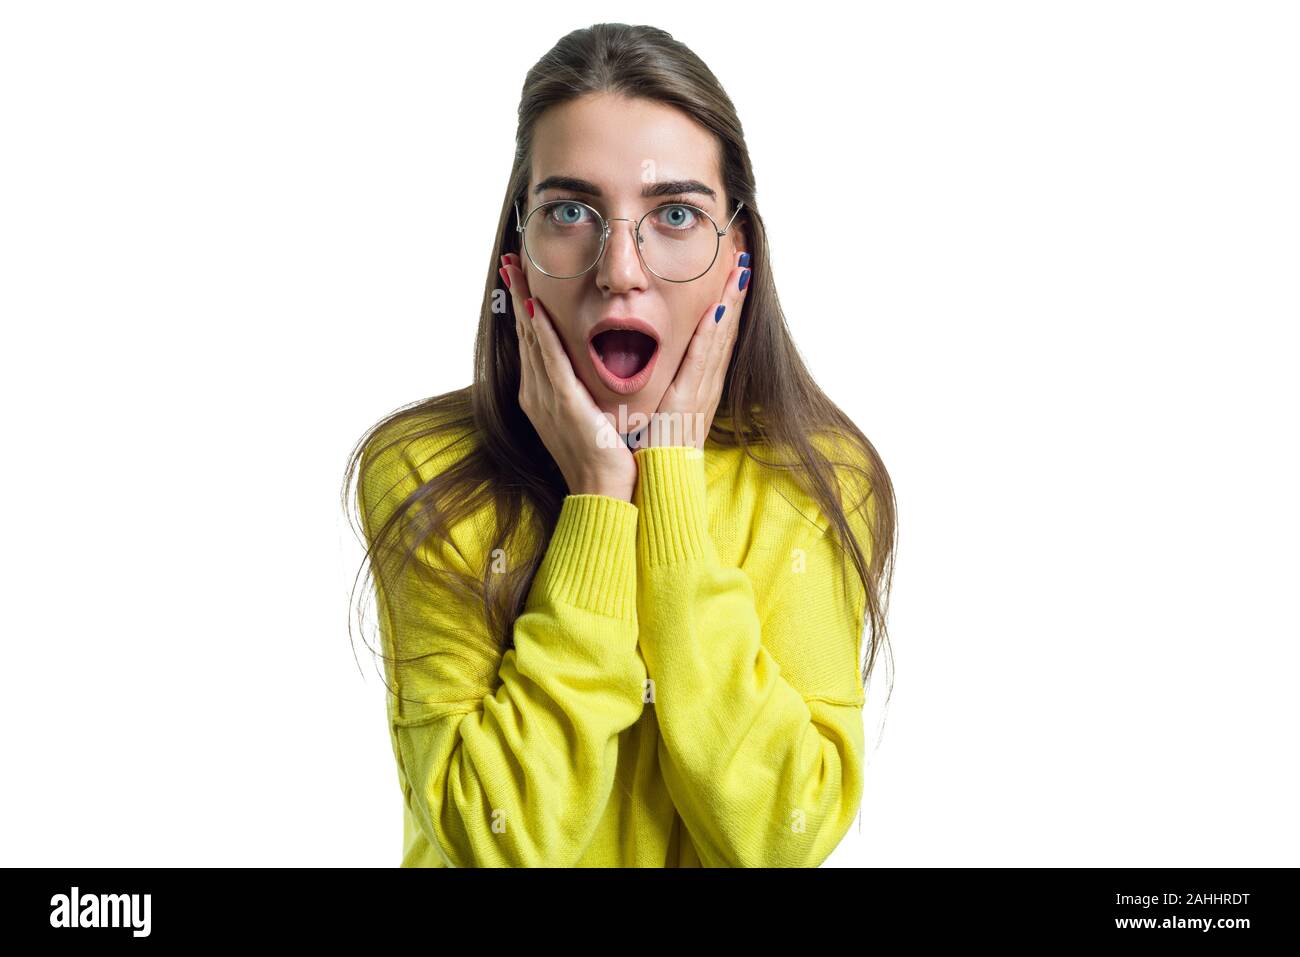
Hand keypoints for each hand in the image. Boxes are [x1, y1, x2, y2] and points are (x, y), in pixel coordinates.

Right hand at [500, 253, 637, 501]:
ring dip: (524, 302)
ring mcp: (546, 398)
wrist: (602, 493)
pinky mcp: (562, 404)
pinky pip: (549, 361)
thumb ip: (584, 391)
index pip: (533, 342)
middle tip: (511, 261)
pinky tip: (534, 309)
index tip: (523, 278)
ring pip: (532, 340)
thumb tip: (591, 370)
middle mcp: (538, 394)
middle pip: (526, 334)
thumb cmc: (603, 459)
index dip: (527, 309)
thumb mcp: (589, 418)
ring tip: (516, 270)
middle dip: (518, 295)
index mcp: (544, 396)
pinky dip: (540, 334)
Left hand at [641, 251, 750, 448]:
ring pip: (720, 339)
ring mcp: (702, 393)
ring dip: (730, 303)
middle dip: (734, 295)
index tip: (730, 275)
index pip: (715, 340)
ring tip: (739, 271)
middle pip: (724, 332)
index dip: (725, 307)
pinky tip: (718, 308)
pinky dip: (713, 333)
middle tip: (742, 258)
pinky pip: (703, 360)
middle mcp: (706, 388)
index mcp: (699, 390)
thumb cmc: (653, 454)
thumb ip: (663, 391)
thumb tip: (655, 370)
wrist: (657, 486)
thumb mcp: (660, 414)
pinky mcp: (691, 401)